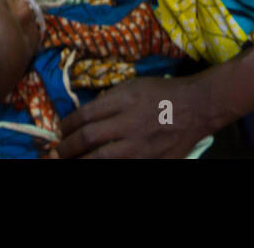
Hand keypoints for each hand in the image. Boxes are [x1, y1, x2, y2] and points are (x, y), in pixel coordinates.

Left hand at [57, 76, 213, 157]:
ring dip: (80, 162)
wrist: (197, 107)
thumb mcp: (132, 85)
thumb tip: (83, 116)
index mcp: (124, 100)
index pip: (85, 116)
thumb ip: (109, 100)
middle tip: (56, 152)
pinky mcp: (152, 161)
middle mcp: (130, 123)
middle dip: (66, 148)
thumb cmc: (162, 93)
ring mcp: (141, 146)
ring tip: (69, 162)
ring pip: (101, 160)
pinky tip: (95, 166)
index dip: (66, 125)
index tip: (60, 130)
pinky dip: (106, 167)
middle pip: (88, 139)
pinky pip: (123, 167)